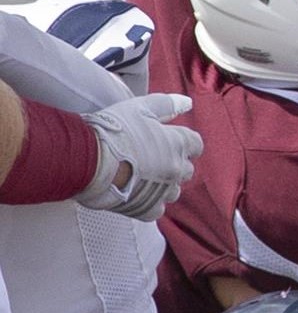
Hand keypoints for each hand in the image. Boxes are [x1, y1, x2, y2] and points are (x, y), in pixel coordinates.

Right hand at [75, 92, 200, 221]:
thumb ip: (167, 104)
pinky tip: (131, 194)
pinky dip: (147, 203)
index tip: (166, 142)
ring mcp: (164, 191)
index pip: (195, 145)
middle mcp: (177, 169)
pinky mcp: (148, 209)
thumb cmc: (112, 130)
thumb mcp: (140, 108)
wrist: (86, 159)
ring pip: (172, 191)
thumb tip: (188, 103)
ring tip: (137, 177)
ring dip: (161, 186)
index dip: (181, 144)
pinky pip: (156, 209)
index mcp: (178, 144)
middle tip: (147, 159)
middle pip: (185, 169)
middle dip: (172, 165)